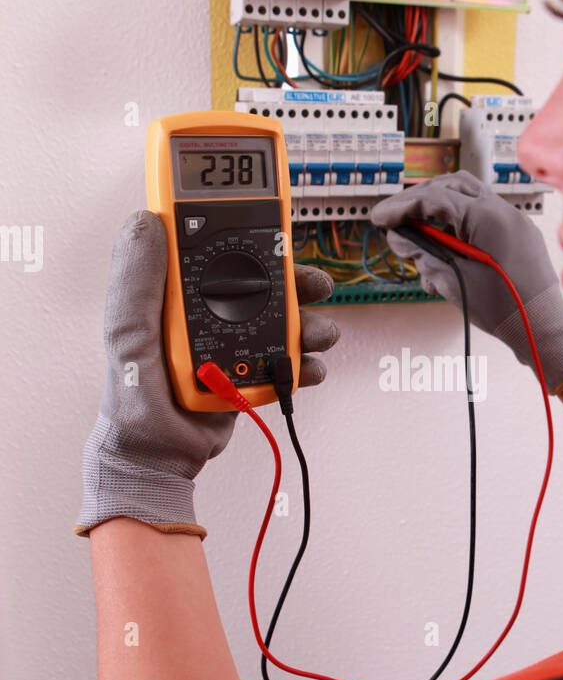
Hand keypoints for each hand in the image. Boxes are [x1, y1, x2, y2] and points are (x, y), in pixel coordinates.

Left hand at [75, 210, 339, 537]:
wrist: (158, 457)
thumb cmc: (132, 399)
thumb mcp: (128, 334)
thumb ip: (137, 281)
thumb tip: (146, 222)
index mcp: (176, 295)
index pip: (214, 249)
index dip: (245, 233)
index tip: (271, 228)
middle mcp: (207, 314)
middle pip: (261, 283)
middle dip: (295, 281)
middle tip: (314, 283)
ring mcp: (232, 344)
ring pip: (282, 321)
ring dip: (309, 324)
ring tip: (318, 334)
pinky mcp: (250, 374)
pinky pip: (286, 361)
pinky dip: (305, 364)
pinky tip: (309, 368)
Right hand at [370, 170, 562, 394]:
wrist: (542, 327)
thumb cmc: (503, 309)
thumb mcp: (453, 281)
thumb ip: (423, 254)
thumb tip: (399, 238)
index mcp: (487, 217)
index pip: (435, 198)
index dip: (401, 207)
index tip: (380, 218)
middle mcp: (504, 210)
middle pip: (453, 186)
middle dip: (421, 199)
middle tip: (397, 217)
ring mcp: (515, 220)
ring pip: (470, 198)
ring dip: (441, 210)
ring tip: (420, 236)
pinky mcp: (520, 234)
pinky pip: (486, 217)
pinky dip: (462, 224)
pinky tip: (447, 249)